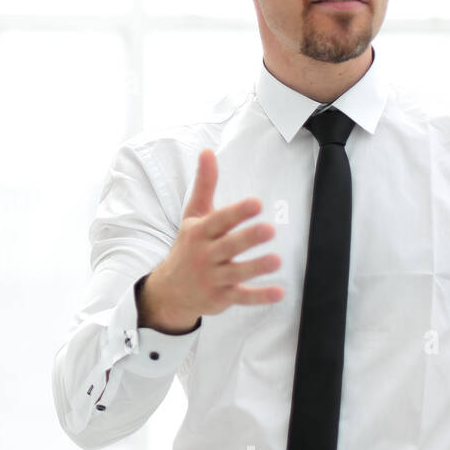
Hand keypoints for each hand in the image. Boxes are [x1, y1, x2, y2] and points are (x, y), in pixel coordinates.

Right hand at [138, 149, 283, 332]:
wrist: (170, 290)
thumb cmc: (188, 245)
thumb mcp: (193, 215)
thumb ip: (205, 185)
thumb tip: (207, 151)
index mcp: (200, 232)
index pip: (219, 221)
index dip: (237, 213)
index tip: (256, 204)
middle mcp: (205, 255)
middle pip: (228, 246)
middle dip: (247, 239)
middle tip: (269, 230)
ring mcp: (213, 278)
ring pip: (236, 272)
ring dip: (256, 267)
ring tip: (277, 260)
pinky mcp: (222, 297)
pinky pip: (242, 298)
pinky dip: (259, 296)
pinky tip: (279, 292)